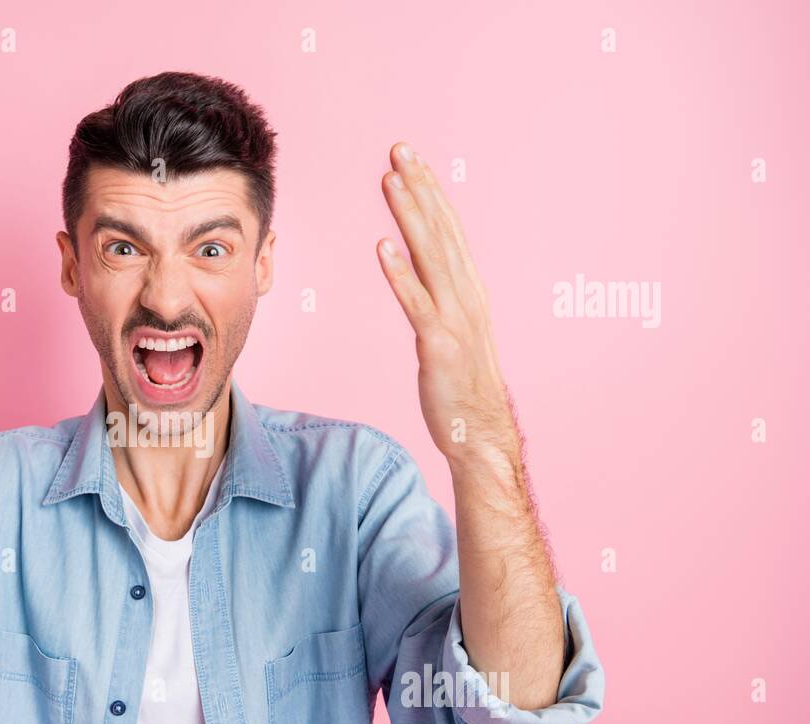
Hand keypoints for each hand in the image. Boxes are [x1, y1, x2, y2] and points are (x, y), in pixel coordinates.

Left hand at [376, 143, 517, 467]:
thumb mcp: (455, 333)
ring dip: (410, 216)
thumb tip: (421, 269)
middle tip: (400, 149)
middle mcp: (467, 296)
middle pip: (441, 231)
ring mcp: (455, 319)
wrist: (481, 433)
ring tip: (391, 180)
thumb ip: (441, 298)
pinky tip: (382, 247)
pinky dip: (400, 274)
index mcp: (470, 290)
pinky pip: (417, 304)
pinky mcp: (439, 346)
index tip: (411, 160)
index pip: (449, 230)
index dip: (430, 192)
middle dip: (420, 188)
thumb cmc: (463, 387)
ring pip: (431, 257)